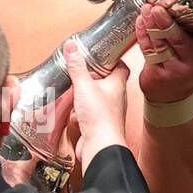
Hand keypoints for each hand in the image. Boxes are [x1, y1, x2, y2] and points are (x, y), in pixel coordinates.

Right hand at [62, 40, 127, 168]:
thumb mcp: (84, 85)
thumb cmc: (99, 117)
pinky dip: (82, 112)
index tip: (103, 54)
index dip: (113, 59)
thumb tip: (72, 47)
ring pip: (99, 99)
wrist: (100, 146)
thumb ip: (77, 66)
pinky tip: (74, 112)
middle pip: (108, 82)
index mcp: (117, 85)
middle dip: (95, 77)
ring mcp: (108, 112)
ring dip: (87, 95)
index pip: (121, 67)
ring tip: (76, 89)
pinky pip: (91, 115)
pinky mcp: (99, 125)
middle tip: (84, 70)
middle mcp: (116, 98)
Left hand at [135, 1, 192, 105]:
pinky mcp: (159, 76)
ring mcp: (176, 71)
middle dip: (168, 22)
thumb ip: (192, 24)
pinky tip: (141, 21)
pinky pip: (148, 51)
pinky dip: (143, 34)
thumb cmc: (185, 61)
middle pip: (181, 40)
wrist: (172, 93)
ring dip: (151, 25)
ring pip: (161, 45)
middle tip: (159, 8)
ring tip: (147, 10)